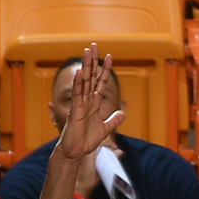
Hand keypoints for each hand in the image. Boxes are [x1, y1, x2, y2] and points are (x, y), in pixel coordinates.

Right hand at [56, 45, 125, 160]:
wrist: (75, 153)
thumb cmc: (86, 141)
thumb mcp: (105, 130)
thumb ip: (113, 120)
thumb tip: (123, 113)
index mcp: (94, 104)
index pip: (100, 82)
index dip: (105, 70)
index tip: (109, 56)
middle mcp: (87, 100)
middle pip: (91, 76)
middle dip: (94, 61)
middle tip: (94, 45)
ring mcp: (80, 104)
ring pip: (84, 81)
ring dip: (86, 66)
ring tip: (87, 51)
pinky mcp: (75, 111)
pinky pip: (77, 95)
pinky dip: (78, 83)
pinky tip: (80, 72)